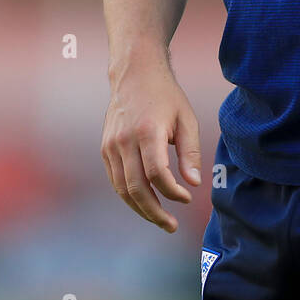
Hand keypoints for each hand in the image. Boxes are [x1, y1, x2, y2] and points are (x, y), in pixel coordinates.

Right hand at [101, 58, 202, 232]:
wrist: (134, 73)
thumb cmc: (166, 96)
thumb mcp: (186, 119)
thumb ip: (190, 152)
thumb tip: (194, 183)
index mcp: (147, 131)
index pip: (157, 173)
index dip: (172, 192)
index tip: (187, 199)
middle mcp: (124, 140)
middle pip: (136, 188)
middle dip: (154, 212)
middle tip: (171, 226)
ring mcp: (111, 145)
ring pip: (122, 189)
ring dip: (141, 209)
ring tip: (161, 220)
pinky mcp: (105, 148)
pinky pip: (115, 180)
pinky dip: (129, 196)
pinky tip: (146, 203)